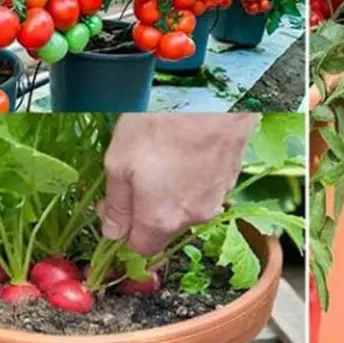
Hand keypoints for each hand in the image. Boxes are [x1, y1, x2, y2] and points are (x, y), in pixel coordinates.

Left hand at [97, 114, 257, 254]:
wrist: (212, 94)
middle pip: (163, 228)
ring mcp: (217, 197)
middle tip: (132, 173)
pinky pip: (202, 187)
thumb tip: (113, 234)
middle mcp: (193, 217)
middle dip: (145, 209)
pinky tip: (181, 147)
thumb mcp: (119, 162)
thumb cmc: (159, 123)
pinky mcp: (231, 176)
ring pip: (184, 206)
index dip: (122, 230)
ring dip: (168, 191)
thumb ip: (117, 205)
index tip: (111, 203)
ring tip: (159, 154)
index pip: (140, 248)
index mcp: (161, 219)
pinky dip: (189, 176)